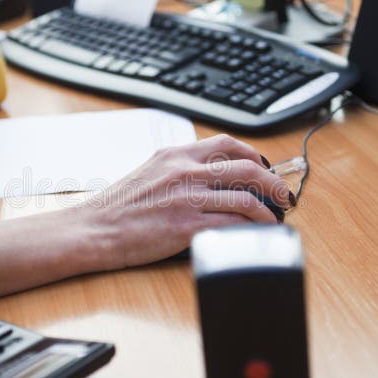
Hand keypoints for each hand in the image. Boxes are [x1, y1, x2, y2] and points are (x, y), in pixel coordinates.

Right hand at [82, 134, 293, 267]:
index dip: (254, 156)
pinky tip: (256, 233)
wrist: (94, 229)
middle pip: (246, 167)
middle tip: (284, 194)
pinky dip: (251, 228)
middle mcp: (184, 171)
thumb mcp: (149, 173)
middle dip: (274, 182)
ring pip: (246, 196)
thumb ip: (179, 169)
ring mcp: (187, 198)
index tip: (265, 168)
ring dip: (269, 209)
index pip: (226, 144)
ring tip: (276, 218)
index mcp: (175, 155)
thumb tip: (211, 176)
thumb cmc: (118, 207)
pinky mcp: (186, 225)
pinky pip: (232, 223)